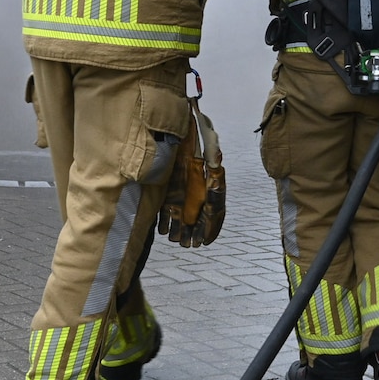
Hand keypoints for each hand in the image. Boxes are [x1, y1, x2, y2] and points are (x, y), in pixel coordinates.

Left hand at [157, 108, 226, 247]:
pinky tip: (162, 231)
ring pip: (182, 216)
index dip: (211, 228)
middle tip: (188, 245)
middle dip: (193, 232)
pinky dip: (165, 221)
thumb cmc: (195, 143)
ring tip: (176, 241)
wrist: (179, 134)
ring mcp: (183, 193)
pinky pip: (167, 209)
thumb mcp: (207, 153)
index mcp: (211, 187)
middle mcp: (198, 193)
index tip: (205, 241)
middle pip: (197, 218)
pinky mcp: (169, 191)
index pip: (215, 213)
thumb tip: (216, 167)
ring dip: (179, 230)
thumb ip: (213, 163)